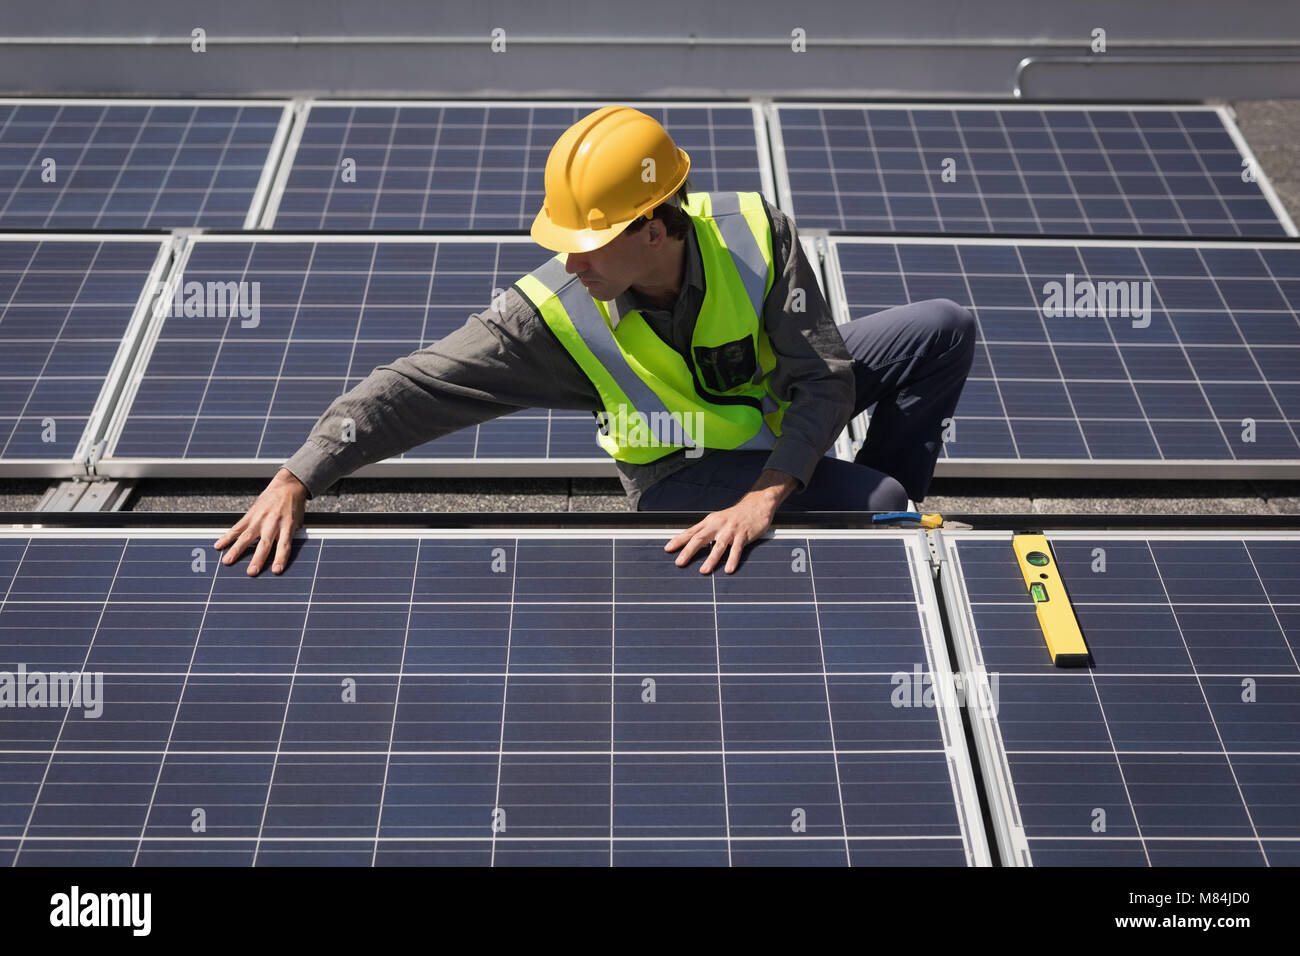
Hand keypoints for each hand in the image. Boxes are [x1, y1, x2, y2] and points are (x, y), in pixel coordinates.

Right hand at [214, 468, 307, 574]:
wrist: (288, 486)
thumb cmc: (294, 506)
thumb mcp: (299, 522)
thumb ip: (292, 537)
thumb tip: (284, 554)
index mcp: (287, 526)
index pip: (284, 545)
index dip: (280, 558)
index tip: (276, 571)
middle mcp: (273, 523)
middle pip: (265, 544)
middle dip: (257, 559)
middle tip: (251, 572)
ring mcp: (260, 519)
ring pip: (247, 536)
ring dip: (236, 550)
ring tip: (227, 561)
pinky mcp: (250, 515)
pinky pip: (237, 527)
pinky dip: (227, 536)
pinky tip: (219, 545)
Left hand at [664, 469, 797, 573]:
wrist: (757, 504)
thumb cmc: (736, 516)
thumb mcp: (718, 520)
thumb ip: (706, 531)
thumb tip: (690, 544)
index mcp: (710, 521)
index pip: (691, 532)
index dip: (679, 540)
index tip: (668, 549)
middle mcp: (718, 525)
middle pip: (700, 538)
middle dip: (689, 551)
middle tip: (679, 562)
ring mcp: (731, 530)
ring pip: (719, 545)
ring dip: (711, 559)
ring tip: (703, 571)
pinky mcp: (744, 535)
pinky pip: (737, 549)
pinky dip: (732, 559)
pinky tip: (728, 569)